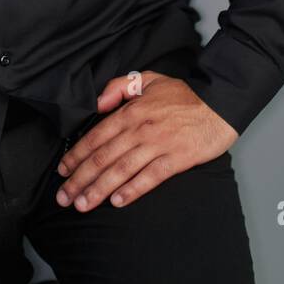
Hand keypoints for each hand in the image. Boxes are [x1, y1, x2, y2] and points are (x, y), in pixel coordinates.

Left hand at [55, 70, 237, 210]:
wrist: (220, 103)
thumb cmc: (183, 95)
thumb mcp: (148, 79)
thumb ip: (119, 87)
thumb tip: (98, 104)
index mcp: (131, 111)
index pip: (96, 136)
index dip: (76, 155)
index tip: (62, 171)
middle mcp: (140, 129)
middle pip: (103, 156)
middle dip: (80, 179)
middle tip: (64, 197)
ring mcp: (158, 145)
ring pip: (121, 169)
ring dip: (99, 189)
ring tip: (83, 204)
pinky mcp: (176, 159)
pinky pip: (150, 177)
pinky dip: (132, 190)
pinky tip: (117, 201)